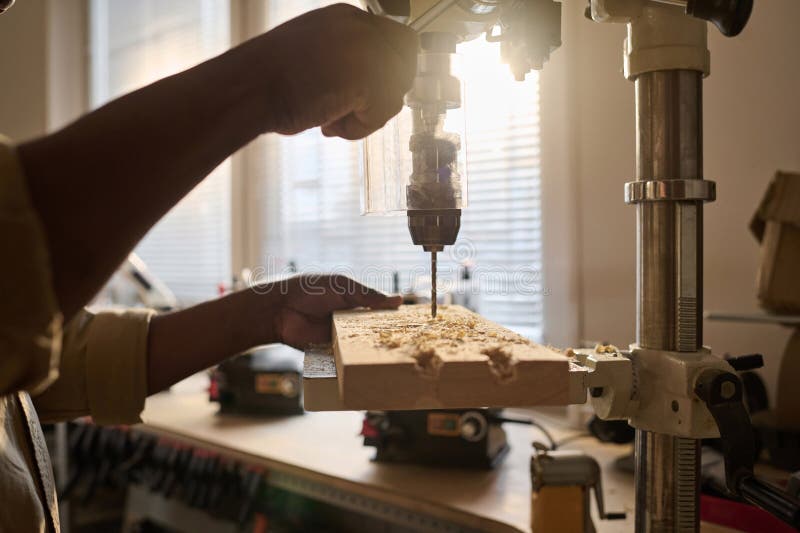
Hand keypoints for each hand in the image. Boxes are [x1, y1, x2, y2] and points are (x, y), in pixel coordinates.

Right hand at [254, 4, 417, 138]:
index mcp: (344, 18)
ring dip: (366, 114)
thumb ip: (345, 61)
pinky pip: (382, 113)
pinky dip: (357, 129)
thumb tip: (371, 87)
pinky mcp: (368, 76)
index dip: (391, 69)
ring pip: (395, 91)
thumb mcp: (314, 57)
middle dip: (385, 91)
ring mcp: (366, 49)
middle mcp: (359, 27)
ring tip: (329, 118)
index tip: (370, 92)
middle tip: (350, 109)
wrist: (247, 89)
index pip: (395, 38)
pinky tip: (327, 123)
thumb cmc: (267, 82)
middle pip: (406, 61)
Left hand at [257, 274, 401, 348]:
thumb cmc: (310, 291)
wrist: (280, 310)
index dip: (392, 318)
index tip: (410, 325)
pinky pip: (344, 358)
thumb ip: (368, 295)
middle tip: (405, 344)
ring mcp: (338, 337)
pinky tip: (369, 365)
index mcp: (353, 302)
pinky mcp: (328, 352)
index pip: (378, 311)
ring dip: (371, 350)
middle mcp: (347, 320)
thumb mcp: (342, 287)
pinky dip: (354, 360)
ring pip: (359, 346)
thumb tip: (398, 300)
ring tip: (393, 357)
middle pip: (371, 331)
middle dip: (384, 337)